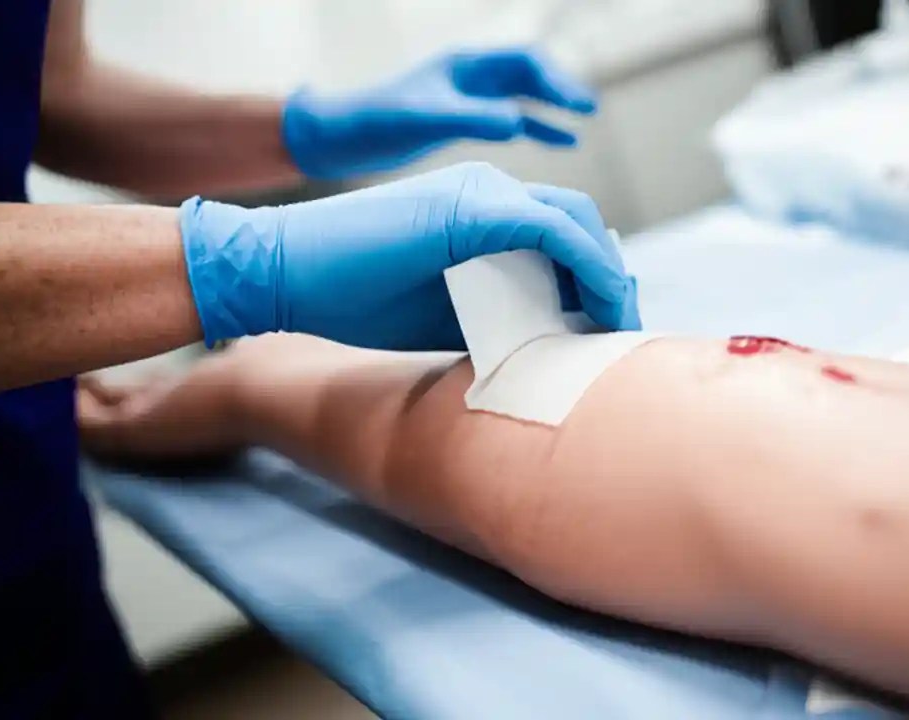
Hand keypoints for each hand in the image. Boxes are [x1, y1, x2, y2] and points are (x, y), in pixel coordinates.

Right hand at [180, 162, 638, 349]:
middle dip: (611, 275)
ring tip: (620, 325)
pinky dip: (588, 267)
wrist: (283, 272)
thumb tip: (555, 343)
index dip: (595, 276)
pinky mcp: (471, 206)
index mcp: (481, 210)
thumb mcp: (447, 310)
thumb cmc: (355, 297)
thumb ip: (500, 311)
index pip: (560, 233)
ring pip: (574, 222)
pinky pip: (553, 231)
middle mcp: (488, 189)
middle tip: (625, 328)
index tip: (611, 326)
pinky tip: (602, 306)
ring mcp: (480, 191)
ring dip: (607, 274)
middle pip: (577, 222)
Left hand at [283, 48, 597, 178]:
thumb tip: (518, 122)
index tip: (577, 105)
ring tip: (585, 118)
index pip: (522, 61)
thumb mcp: (425, 120)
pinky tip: (565, 142)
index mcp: (464, 66)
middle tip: (588, 109)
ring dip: (553, 104)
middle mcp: (471, 76)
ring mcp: (470, 97)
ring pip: (524, 94)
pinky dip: (540, 128)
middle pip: (529, 72)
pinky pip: (514, 118)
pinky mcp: (466, 120)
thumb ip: (472, 118)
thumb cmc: (375, 123)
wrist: (340, 138)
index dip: (554, 79)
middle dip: (560, 86)